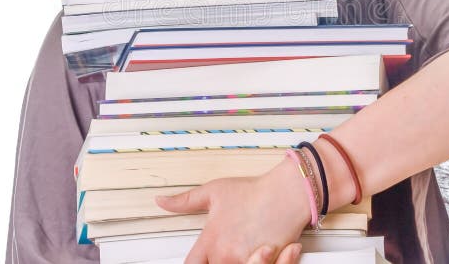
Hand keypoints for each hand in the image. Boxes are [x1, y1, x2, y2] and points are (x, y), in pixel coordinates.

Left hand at [155, 158, 309, 262]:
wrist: (287, 193)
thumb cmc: (254, 192)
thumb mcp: (214, 191)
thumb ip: (185, 201)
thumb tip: (162, 201)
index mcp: (211, 241)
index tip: (198, 260)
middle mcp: (226, 256)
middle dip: (215, 262)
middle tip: (225, 249)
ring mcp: (247, 262)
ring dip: (237, 263)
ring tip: (242, 253)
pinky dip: (256, 263)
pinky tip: (256, 255)